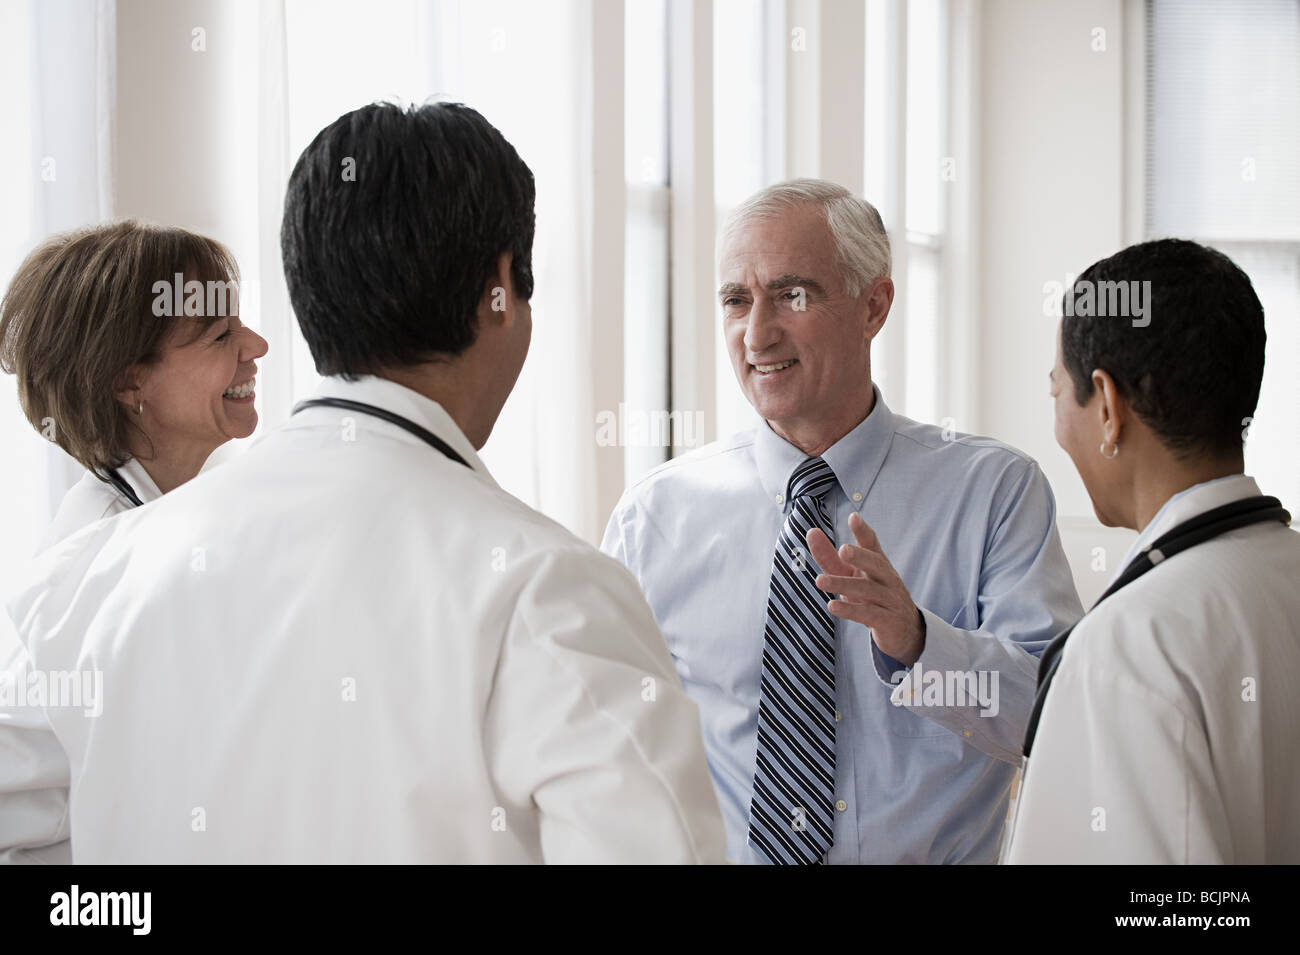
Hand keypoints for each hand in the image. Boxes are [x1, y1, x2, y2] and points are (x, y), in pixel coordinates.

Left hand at [807, 512, 925, 665]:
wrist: (905, 630)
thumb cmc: (872, 595)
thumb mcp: (851, 575)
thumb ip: (830, 556)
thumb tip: (811, 532)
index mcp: (878, 563)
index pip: (872, 544)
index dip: (863, 531)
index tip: (853, 518)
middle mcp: (887, 578)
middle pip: (875, 564)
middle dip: (860, 556)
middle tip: (843, 550)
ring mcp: (890, 599)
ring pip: (868, 590)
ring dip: (843, 584)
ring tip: (820, 580)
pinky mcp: (888, 621)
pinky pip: (869, 614)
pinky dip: (851, 610)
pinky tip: (832, 606)